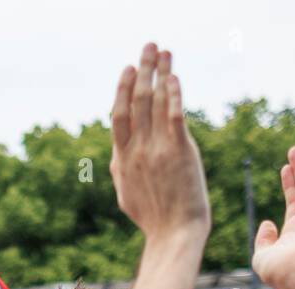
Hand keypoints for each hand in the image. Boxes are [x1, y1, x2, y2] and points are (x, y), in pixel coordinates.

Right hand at [109, 44, 210, 241]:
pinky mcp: (179, 152)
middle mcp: (137, 150)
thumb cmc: (155, 220)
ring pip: (153, 102)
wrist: (174, 236)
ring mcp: (156, 149)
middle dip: (142, 70)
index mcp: (122, 160)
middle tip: (148, 46)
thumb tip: (115, 159)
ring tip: (164, 51)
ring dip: (159, 72)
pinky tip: (174, 78)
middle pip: (135, 100)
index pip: (118, 115)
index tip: (128, 69)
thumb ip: (121, 172)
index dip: (122, 89)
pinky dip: (172, 94)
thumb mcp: (128, 196)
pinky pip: (173, 115)